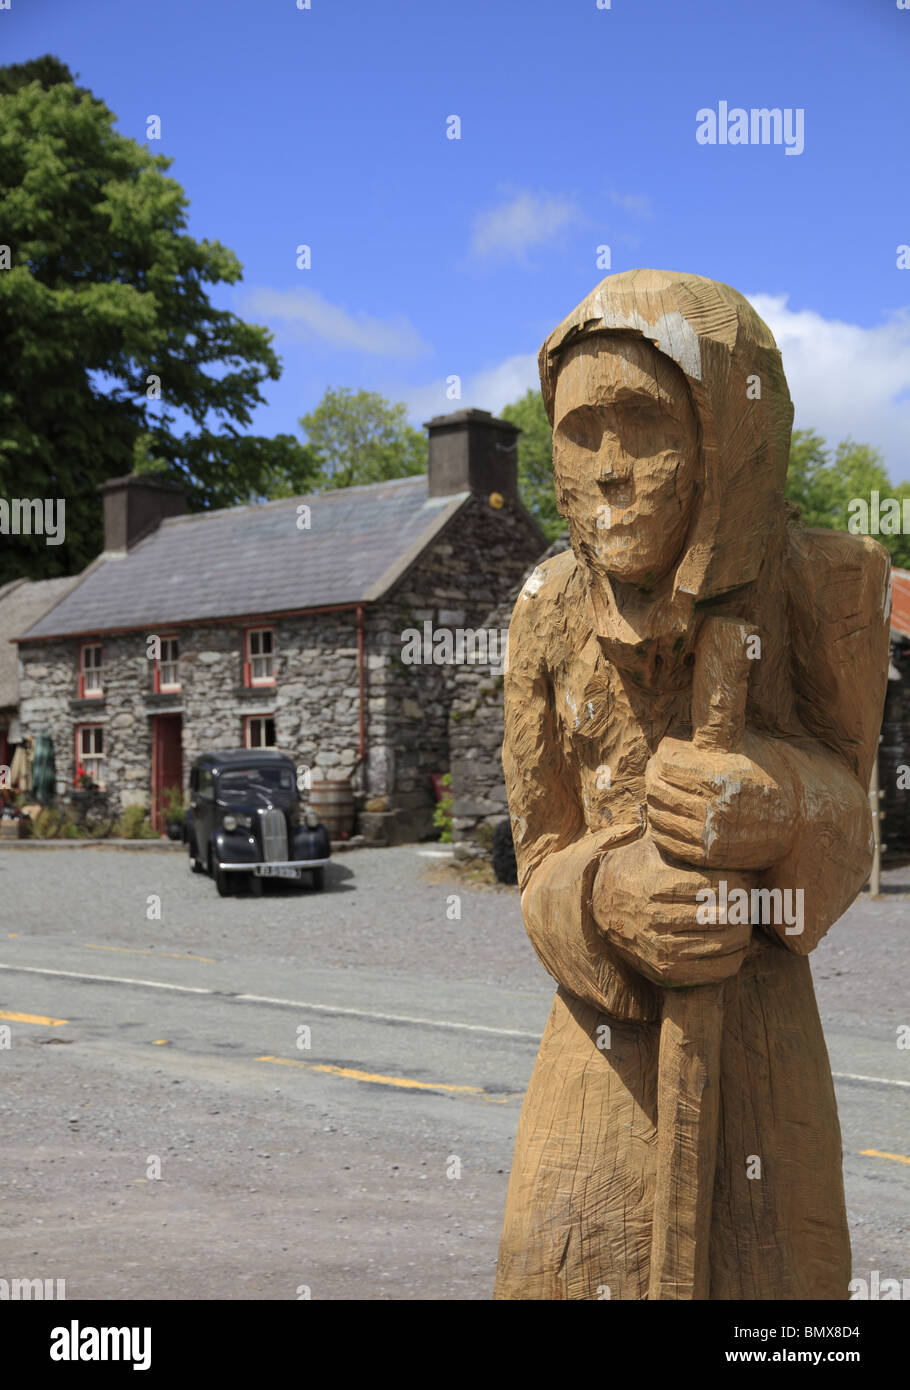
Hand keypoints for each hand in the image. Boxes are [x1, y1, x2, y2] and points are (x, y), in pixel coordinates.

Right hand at [592, 835, 753, 986]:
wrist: (600, 904)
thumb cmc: (640, 869)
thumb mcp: (656, 848)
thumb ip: (687, 844)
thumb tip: (728, 835)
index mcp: (655, 884)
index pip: (714, 886)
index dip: (739, 883)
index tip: (747, 880)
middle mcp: (655, 918)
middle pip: (723, 916)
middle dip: (746, 907)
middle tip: (752, 900)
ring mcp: (659, 949)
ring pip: (724, 943)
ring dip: (744, 932)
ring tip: (746, 920)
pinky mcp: (665, 971)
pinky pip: (716, 971)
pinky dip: (735, 958)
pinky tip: (737, 945)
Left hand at [645, 731, 798, 870]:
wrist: (801, 821)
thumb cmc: (772, 777)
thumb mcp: (746, 749)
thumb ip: (712, 741)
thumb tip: (674, 735)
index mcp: (722, 777)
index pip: (668, 764)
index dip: (662, 756)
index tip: (664, 753)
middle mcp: (714, 807)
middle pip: (658, 789)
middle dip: (653, 777)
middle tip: (656, 772)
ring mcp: (711, 835)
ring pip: (659, 817)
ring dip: (655, 803)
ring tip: (661, 794)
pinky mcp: (710, 856)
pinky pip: (668, 843)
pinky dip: (661, 829)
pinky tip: (666, 817)